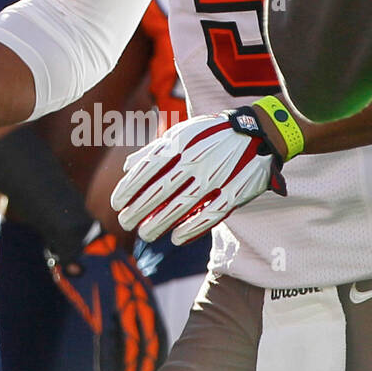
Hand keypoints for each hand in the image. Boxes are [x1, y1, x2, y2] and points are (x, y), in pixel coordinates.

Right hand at [49, 231, 165, 370]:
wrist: (81, 239)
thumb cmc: (100, 252)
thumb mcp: (124, 270)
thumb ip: (132, 290)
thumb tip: (132, 309)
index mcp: (142, 292)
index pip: (155, 330)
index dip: (155, 353)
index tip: (153, 370)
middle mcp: (136, 301)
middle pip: (145, 342)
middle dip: (144, 368)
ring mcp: (118, 305)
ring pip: (128, 346)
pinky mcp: (98, 308)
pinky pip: (106, 341)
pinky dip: (108, 361)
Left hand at [109, 111, 284, 244]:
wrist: (255, 132)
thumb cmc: (209, 134)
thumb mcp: (181, 133)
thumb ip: (155, 150)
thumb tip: (128, 167)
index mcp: (180, 144)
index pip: (147, 169)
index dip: (129, 188)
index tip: (116, 203)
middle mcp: (195, 160)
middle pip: (161, 190)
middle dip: (139, 209)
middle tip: (124, 223)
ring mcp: (216, 177)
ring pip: (182, 205)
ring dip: (161, 222)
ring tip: (145, 234)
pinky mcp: (234, 191)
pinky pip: (210, 214)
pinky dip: (192, 228)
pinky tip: (176, 238)